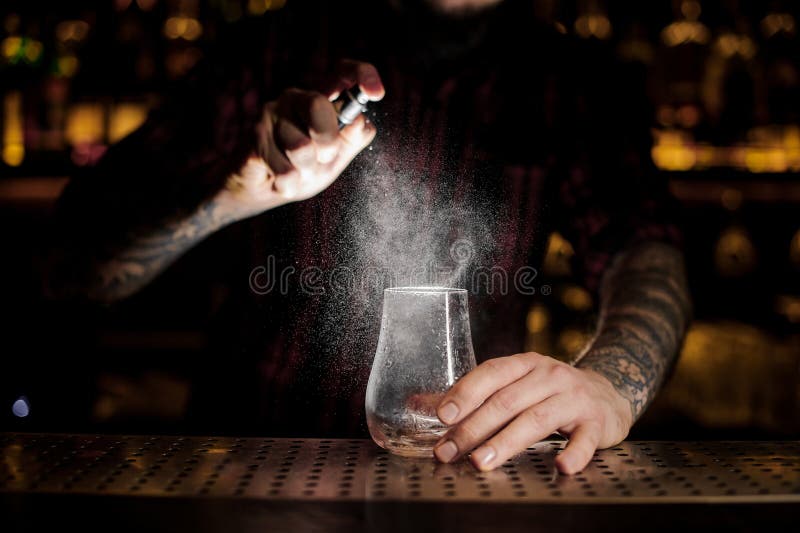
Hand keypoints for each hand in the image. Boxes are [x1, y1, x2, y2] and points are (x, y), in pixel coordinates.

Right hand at [217, 59, 384, 216]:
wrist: (265, 191)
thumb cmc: (304, 169)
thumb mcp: (337, 157)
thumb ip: (353, 140)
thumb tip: (360, 122)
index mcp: (321, 99)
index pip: (343, 72)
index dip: (363, 75)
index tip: (376, 94)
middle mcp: (296, 97)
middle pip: (319, 106)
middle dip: (327, 143)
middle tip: (323, 158)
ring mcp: (272, 112)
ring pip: (301, 146)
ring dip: (306, 171)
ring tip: (298, 171)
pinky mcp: (255, 134)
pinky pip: (285, 168)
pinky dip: (290, 183)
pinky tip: (282, 179)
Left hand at [433, 352, 632, 473]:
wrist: (607, 394)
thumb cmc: (549, 392)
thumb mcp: (515, 384)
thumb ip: (474, 394)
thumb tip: (420, 404)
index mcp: (524, 364)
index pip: (490, 374)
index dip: (465, 393)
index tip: (443, 416)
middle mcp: (548, 375)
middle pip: (506, 401)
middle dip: (473, 428)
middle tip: (449, 452)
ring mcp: (573, 397)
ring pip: (536, 419)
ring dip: (506, 442)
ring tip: (481, 462)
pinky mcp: (596, 422)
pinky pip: (584, 439)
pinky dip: (574, 453)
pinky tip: (561, 466)